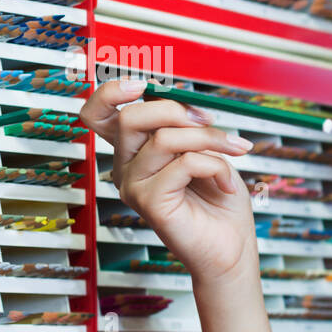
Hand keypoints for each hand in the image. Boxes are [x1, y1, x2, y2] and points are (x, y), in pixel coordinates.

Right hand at [78, 76, 258, 282]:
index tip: (141, 84)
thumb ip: (187, 128)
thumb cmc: (220, 201)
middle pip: (130, 118)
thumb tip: (187, 108)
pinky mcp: (149, 202)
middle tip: (209, 123)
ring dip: (209, 139)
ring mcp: (134, 186)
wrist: (232, 247)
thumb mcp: (206, 151)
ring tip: (233, 153)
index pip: (98, 115)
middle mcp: (127, 167)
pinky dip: (215, 166)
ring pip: (164, 138)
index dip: (110, 92)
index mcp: (135, 150)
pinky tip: (226, 183)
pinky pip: (184, 164)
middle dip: (177, 110)